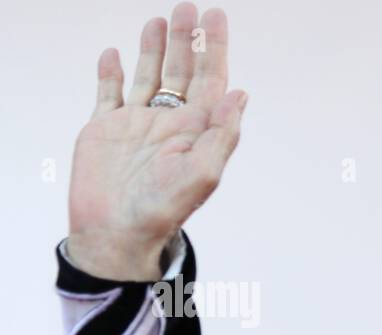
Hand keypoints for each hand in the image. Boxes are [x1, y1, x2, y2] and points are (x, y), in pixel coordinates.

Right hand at [66, 3, 245, 279]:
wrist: (117, 232)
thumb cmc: (163, 209)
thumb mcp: (202, 174)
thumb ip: (223, 134)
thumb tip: (242, 94)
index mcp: (195, 130)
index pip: (211, 80)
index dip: (215, 48)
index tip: (216, 16)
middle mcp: (169, 123)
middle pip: (181, 71)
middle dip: (186, 39)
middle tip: (188, 6)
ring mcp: (136, 125)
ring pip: (148, 76)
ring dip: (153, 48)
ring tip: (159, 20)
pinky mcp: (105, 130)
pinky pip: (109, 94)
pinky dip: (110, 73)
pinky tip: (114, 53)